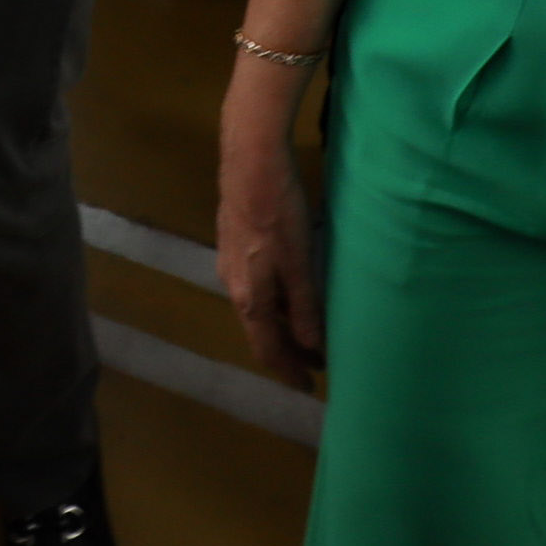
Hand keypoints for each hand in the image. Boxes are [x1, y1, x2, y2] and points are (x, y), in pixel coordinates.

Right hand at [215, 75, 327, 386]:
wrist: (249, 158)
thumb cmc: (278, 210)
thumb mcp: (298, 261)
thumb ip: (306, 306)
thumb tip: (313, 348)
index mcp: (249, 296)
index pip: (267, 348)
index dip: (288, 370)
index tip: (308, 387)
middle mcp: (234, 285)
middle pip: (259, 331)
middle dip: (286, 351)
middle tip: (315, 363)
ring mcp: (230, 262)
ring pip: (256, 308)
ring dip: (281, 326)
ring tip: (307, 333)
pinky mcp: (234, 241)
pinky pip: (254, 287)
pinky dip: (274, 302)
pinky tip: (290, 292)